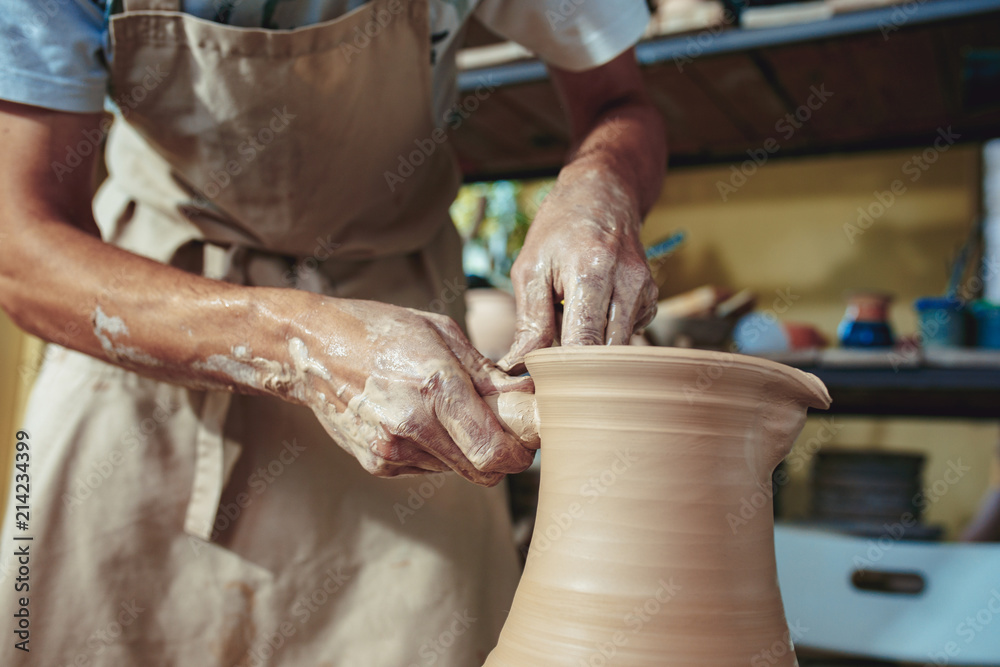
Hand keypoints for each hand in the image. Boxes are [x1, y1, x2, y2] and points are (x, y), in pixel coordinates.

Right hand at [286, 298, 535, 485]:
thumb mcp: (442, 334)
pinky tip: (418, 419)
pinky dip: (437, 451)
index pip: (495, 451)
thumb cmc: (382, 331)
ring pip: (458, 471)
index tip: (527, 437)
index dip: (520, 451)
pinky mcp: (377, 464)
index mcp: (436, 387)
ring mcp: (391, 450)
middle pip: (483, 471)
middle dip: (502, 456)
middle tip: (503, 429)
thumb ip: (488, 375)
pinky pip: (428, 467)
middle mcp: (412, 426)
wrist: (312, 349)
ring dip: (467, 451)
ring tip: (448, 412)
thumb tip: (529, 400)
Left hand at [498, 169, 657, 372]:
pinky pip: (629, 334)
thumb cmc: (559, 229)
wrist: (602, 194)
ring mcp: (646, 290)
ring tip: (571, 318)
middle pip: (606, 353)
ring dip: (593, 346)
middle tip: (553, 350)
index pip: (584, 344)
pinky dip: (607, 333)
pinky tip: (593, 309)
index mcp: (591, 272)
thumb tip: (518, 368)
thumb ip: (529, 322)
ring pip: (619, 348)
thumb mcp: (530, 268)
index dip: (563, 369)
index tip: (542, 376)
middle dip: (578, 362)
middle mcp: (627, 282)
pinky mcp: (653, 298)